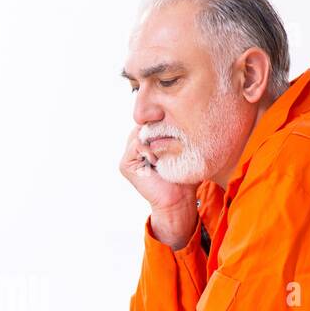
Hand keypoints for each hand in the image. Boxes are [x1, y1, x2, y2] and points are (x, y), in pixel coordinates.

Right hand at [119, 126, 198, 248]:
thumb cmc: (184, 175)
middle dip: (158, 129)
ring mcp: (128, 155)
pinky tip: (157, 162)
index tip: (177, 129)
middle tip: (173, 141)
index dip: (163, 120)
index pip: (151, 121)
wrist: (178, 199)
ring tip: (166, 153)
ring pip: (139, 133)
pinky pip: (136, 145)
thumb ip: (175, 132)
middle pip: (144, 125)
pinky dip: (149, 150)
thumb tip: (182, 111)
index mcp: (147, 141)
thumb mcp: (182, 149)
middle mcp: (135, 146)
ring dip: (155, 140)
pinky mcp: (125, 165)